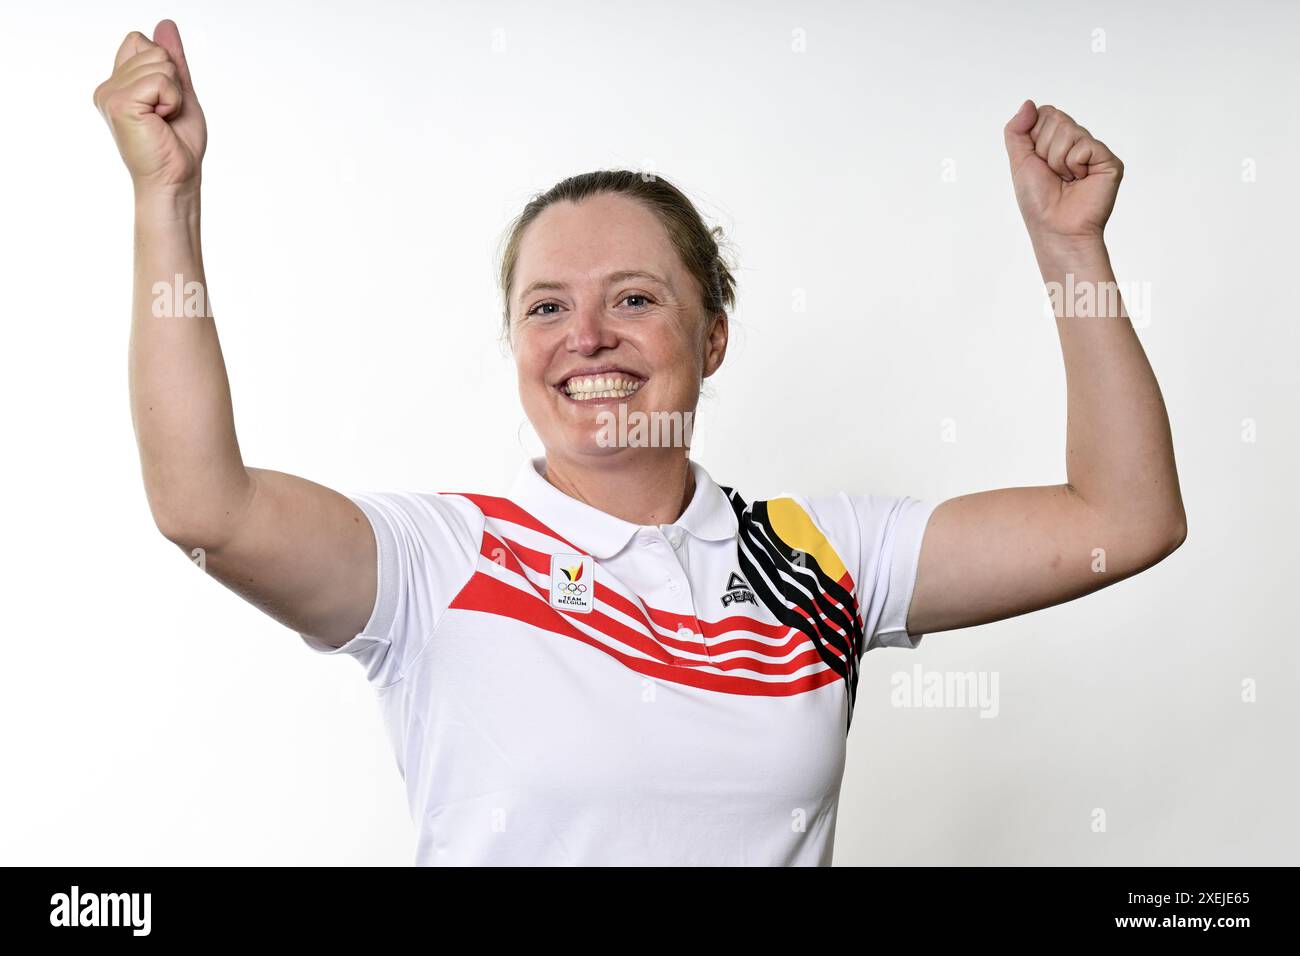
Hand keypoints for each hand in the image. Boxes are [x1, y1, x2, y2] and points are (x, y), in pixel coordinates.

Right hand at [93, 19, 205, 195]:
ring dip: (174, 93)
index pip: (139, 41)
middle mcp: (108, 86)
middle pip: (153, 50)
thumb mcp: (180, 93)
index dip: (164, 67)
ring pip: (160, 63)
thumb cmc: (178, 145)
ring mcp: (110, 94)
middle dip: (173, 83)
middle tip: (167, 116)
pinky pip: (160, 80)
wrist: (176, 179)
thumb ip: (172, 60)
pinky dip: (172, 101)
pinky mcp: (120, 103)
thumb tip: (165, 24)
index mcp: (118, 84)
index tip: (165, 101)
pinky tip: (161, 122)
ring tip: (163, 120)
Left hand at [1003, 100, 1121, 245]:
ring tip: (1066, 179)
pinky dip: (1074, 165)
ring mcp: (1094, 151)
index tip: (1038, 163)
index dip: (1034, 137)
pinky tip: (1079, 180)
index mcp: (1057, 142)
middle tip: (1053, 174)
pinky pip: (1084, 145)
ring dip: (1057, 159)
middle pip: (1056, 118)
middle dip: (1045, 149)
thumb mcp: (1019, 162)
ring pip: (1068, 131)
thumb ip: (1017, 131)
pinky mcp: (1109, 161)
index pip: (1044, 114)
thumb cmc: (1038, 201)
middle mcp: (1077, 143)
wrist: (1055, 227)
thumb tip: (1028, 103)